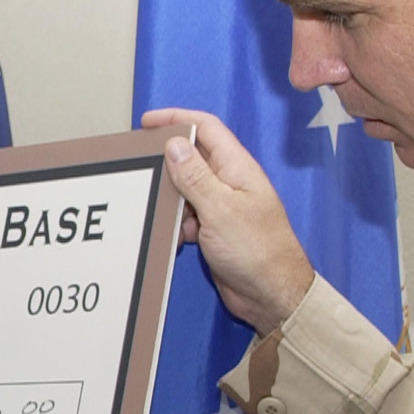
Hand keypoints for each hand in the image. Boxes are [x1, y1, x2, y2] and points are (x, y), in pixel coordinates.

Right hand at [141, 109, 315, 332]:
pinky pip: (187, 217)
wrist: (271, 295)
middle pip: (192, 158)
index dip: (177, 119)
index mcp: (237, 168)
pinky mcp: (215, 230)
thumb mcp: (220, 209)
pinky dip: (176, 223)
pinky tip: (174, 237)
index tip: (147, 122)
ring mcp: (222, 206)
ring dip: (170, 198)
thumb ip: (195, 176)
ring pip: (186, 190)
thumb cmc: (257, 250)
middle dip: (167, 161)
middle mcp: (229, 182)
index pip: (206, 129)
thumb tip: (174, 144)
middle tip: (142, 165)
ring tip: (158, 209)